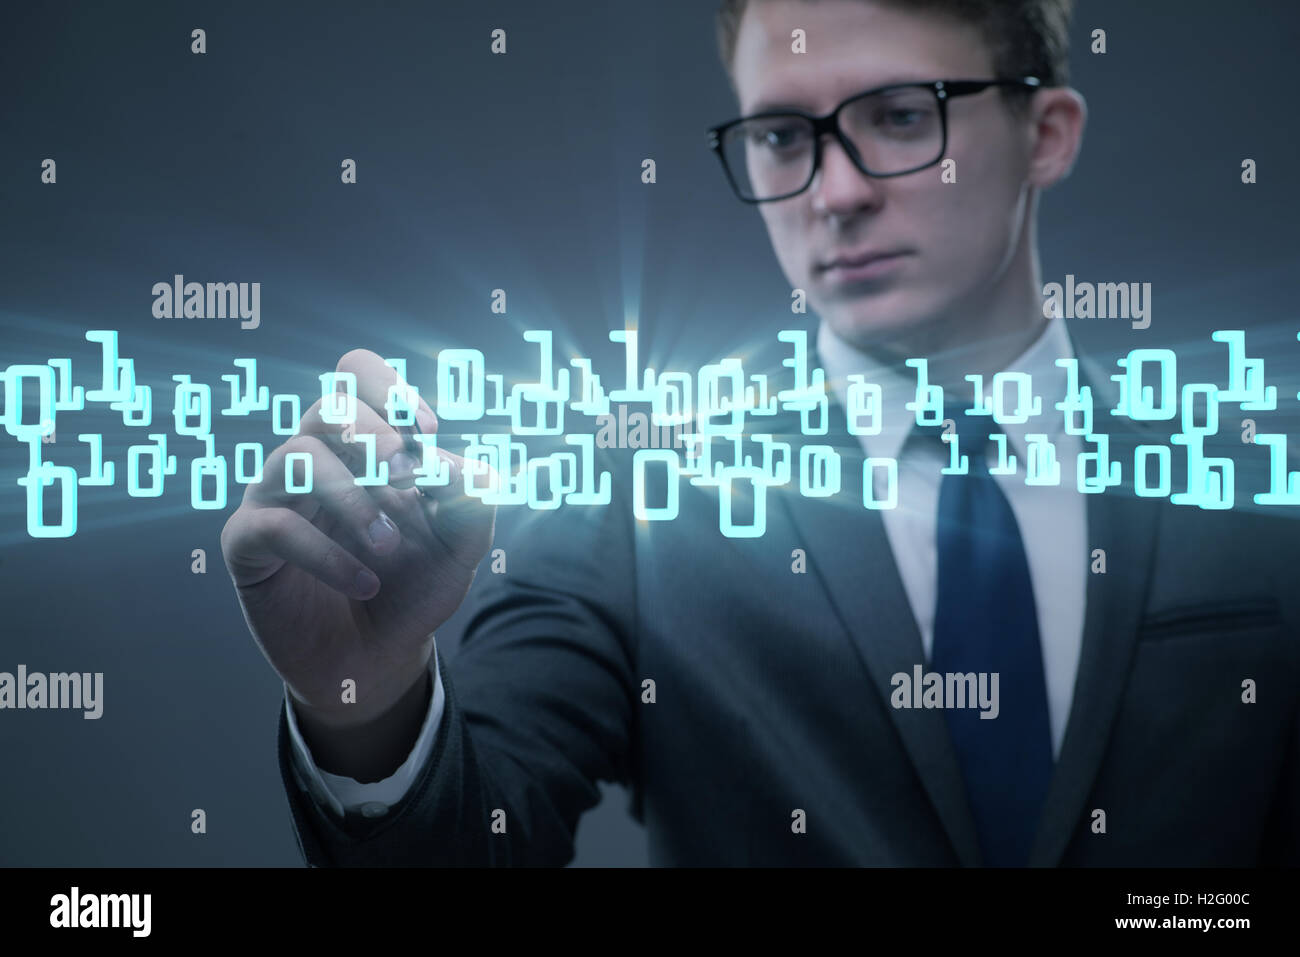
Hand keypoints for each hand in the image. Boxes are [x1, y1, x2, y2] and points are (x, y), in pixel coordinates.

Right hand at [221, 349, 497, 729]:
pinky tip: (364, 583)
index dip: (387, 388)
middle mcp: (313, 460)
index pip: (355, 376)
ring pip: (297, 456)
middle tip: (410, 478)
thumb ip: (472, 500)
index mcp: (362, 446)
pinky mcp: (247, 545)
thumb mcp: (460, 547)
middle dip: (374, 435)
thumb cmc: (413, 588)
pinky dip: (325, 554)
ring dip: (354, 498)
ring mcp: (274, 498)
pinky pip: (273, 525)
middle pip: (326, 407)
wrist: (379, 660)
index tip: (427, 429)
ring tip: (390, 546)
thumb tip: (461, 463)